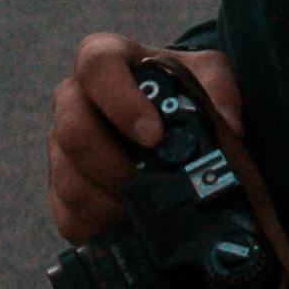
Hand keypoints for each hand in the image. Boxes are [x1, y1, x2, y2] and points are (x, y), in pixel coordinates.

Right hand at [46, 33, 242, 243]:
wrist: (167, 120)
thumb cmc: (182, 91)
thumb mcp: (210, 77)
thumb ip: (219, 92)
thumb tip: (228, 127)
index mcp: (107, 60)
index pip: (96, 66)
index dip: (120, 102)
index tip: (153, 136)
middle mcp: (74, 100)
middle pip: (71, 129)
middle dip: (110, 165)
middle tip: (146, 185)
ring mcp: (61, 145)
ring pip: (66, 178)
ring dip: (106, 203)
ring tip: (141, 212)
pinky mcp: (60, 187)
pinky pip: (65, 215)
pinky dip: (96, 228)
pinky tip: (125, 228)